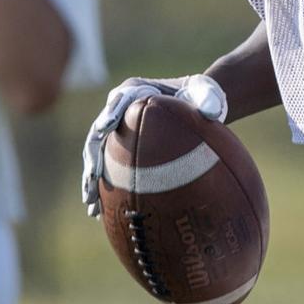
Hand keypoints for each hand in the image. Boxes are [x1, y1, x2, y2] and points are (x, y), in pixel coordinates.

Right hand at [81, 73, 227, 216]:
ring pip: (98, 155)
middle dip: (93, 155)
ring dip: (92, 179)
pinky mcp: (121, 148)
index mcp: (135, 89)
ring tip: (91, 205)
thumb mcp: (206, 93)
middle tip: (93, 176)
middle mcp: (120, 109)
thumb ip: (209, 100)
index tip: (104, 129)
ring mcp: (118, 130)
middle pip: (99, 132)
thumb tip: (213, 114)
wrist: (197, 105)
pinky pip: (108, 169)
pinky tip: (100, 213)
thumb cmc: (201, 95)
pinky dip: (103, 189)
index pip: (118, 101)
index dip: (110, 114)